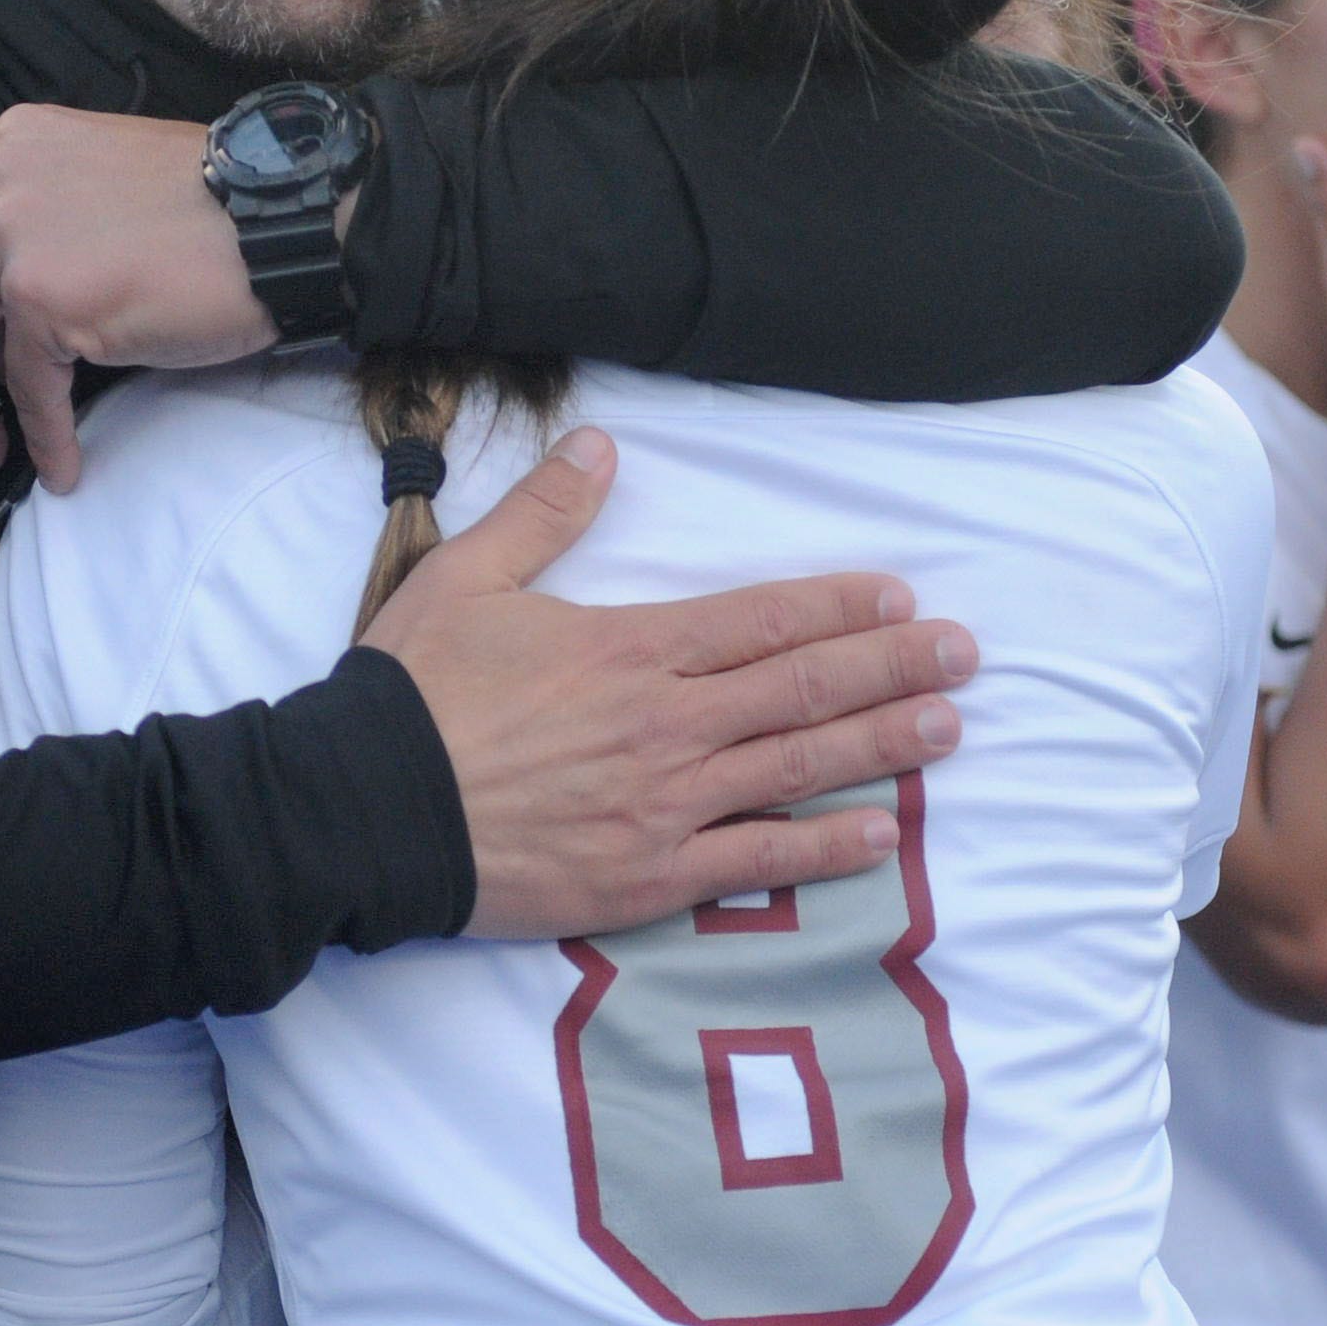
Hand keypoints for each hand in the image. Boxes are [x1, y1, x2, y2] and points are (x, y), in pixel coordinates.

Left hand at [0, 106, 275, 490]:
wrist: (287, 221)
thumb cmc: (221, 209)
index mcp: (16, 142)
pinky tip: (61, 467)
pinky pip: (28, 386)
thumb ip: (42, 201)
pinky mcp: (44, 298)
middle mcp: (2, 179)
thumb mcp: (110, 179)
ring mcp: (17, 238)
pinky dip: (41, 436)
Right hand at [360, 427, 976, 938]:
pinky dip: (824, 845)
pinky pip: (757, 860)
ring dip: (881, 744)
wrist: (363, 812)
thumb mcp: (465, 580)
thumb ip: (542, 515)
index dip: (838, 607)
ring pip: (798, 766)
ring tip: (947, 727)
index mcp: (628, 648)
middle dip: (892, 667)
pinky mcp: (649, 877)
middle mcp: (665, 723)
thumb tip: (599, 448)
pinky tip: (881, 832)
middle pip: (802, 688)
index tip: (900, 597)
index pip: (759, 620)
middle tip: (963, 655)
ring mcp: (665, 805)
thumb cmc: (412, 696)